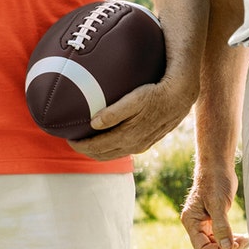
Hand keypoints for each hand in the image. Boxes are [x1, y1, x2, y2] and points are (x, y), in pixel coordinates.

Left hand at [68, 76, 196, 160]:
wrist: (180, 96)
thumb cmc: (156, 93)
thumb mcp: (135, 99)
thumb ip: (114, 112)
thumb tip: (93, 122)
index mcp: (127, 137)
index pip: (97, 148)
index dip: (81, 146)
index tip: (68, 139)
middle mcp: (133, 146)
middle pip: (103, 155)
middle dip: (87, 150)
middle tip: (73, 141)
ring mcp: (141, 145)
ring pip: (114, 154)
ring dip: (99, 150)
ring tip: (88, 141)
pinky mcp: (148, 141)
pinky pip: (124, 149)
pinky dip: (111, 147)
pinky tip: (109, 137)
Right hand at [180, 165, 248, 248]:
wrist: (218, 165)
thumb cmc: (215, 181)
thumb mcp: (219, 204)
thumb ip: (221, 227)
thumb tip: (227, 248)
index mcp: (191, 221)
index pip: (201, 247)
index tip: (234, 246)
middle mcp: (195, 224)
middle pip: (209, 246)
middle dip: (227, 247)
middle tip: (245, 242)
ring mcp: (204, 222)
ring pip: (216, 242)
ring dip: (231, 243)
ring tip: (246, 240)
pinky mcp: (213, 218)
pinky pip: (220, 234)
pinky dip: (231, 237)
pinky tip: (242, 236)